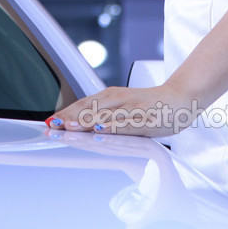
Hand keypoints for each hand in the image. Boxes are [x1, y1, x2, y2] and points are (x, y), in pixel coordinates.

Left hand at [46, 84, 199, 136]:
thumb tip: (79, 126)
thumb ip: (103, 116)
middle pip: (90, 108)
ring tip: (69, 127)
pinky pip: (127, 124)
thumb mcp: (122, 109)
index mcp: (111, 97)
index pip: (84, 104)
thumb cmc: (148, 107)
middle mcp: (119, 99)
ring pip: (105, 115)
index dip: (66, 113)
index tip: (48, 123)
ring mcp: (132, 108)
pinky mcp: (145, 118)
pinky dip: (113, 127)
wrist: (179, 98)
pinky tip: (101, 131)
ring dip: (86, 121)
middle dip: (70, 117)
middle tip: (52, 126)